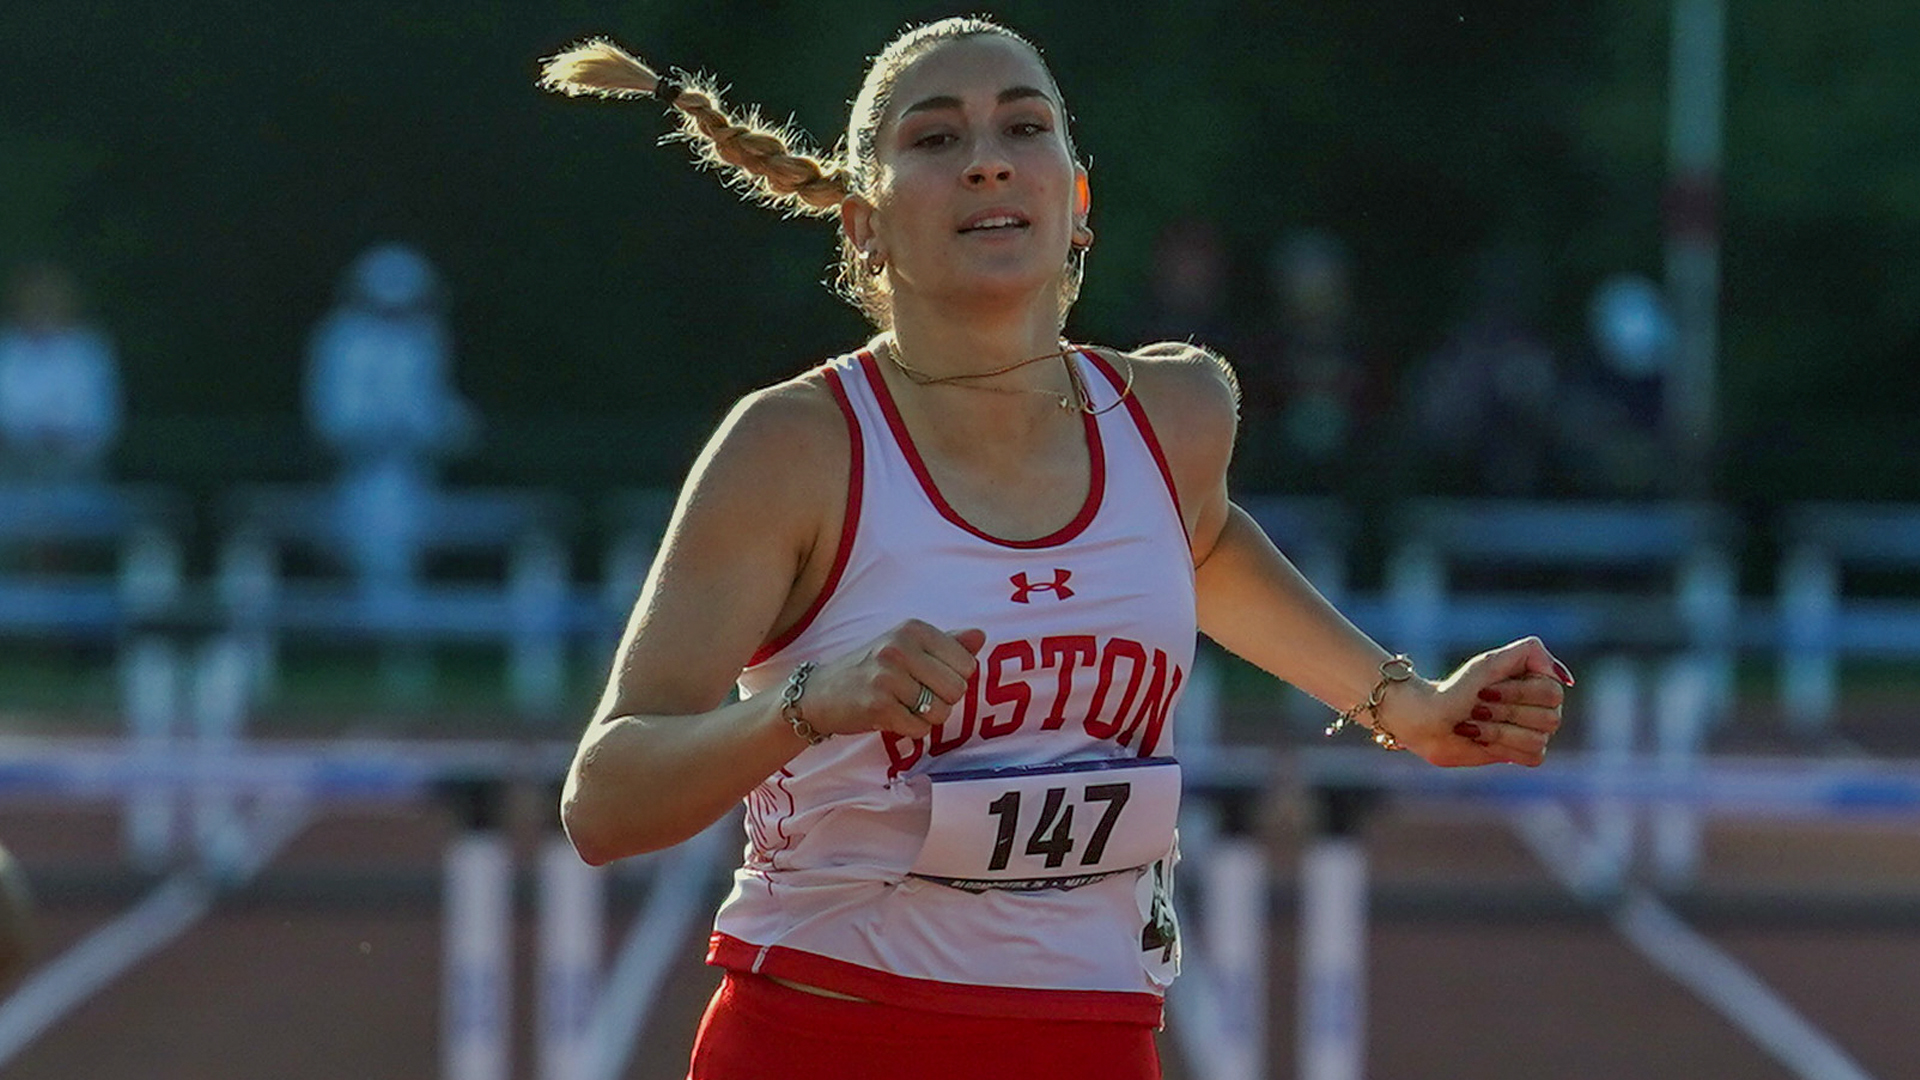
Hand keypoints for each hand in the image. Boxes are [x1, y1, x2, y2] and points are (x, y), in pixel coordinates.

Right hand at [799, 620, 985, 738]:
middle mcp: (900, 648)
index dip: (954, 678)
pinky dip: (911, 729)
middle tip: (916, 695)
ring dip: (926, 717)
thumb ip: (947, 642)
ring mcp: (888, 677)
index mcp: (913, 629)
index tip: (929, 677)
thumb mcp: (908, 646)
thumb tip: (981, 635)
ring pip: (940, 711)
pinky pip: (920, 729)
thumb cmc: (871, 669)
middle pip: (957, 689)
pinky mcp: (879, 706)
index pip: (966, 663)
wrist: (821, 693)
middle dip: (942, 700)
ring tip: (903, 705)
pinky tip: (892, 716)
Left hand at [1380, 637, 1570, 766]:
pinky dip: (1502, 747)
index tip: (1485, 689)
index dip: (1517, 693)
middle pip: (1550, 718)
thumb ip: (1531, 654)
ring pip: (1539, 739)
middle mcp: (1541, 707)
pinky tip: (1482, 739)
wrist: (1429, 720)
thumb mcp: (1490, 664)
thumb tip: (1565, 679)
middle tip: (1478, 707)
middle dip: (1506, 712)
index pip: (1553, 693)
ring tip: (1475, 723)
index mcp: (1537, 682)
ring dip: (1499, 731)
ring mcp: (1532, 731)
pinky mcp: (1521, 754)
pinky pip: (1533, 756)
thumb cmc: (1457, 689)